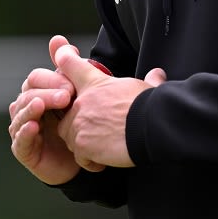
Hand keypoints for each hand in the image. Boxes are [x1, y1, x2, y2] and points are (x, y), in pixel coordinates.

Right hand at [8, 54, 82, 184]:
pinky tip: (34, 126)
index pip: (35, 79)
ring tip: (42, 106)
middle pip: (28, 94)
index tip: (71, 86)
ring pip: (21, 114)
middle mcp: (25, 108)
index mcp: (36, 92)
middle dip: (46, 94)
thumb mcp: (75, 93)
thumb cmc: (75, 124)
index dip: (51, 80)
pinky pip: (20, 140)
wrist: (82, 160)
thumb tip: (58, 39)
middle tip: (66, 97)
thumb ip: (66, 66)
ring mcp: (21, 128)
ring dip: (31, 109)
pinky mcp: (23, 150)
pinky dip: (25, 132)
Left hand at [52, 36, 165, 168]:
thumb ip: (148, 81)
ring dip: (84, 145)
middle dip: (79, 127)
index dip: (63, 60)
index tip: (60, 57)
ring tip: (103, 147)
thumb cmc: (149, 106)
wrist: (151, 125)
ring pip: (71, 138)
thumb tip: (157, 74)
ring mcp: (79, 123)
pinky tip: (105, 159)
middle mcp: (81, 101)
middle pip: (66, 116)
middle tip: (99, 133)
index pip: (69, 64)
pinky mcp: (83, 145)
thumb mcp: (146, 87)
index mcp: (94, 83)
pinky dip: (91, 162)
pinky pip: (80, 158)